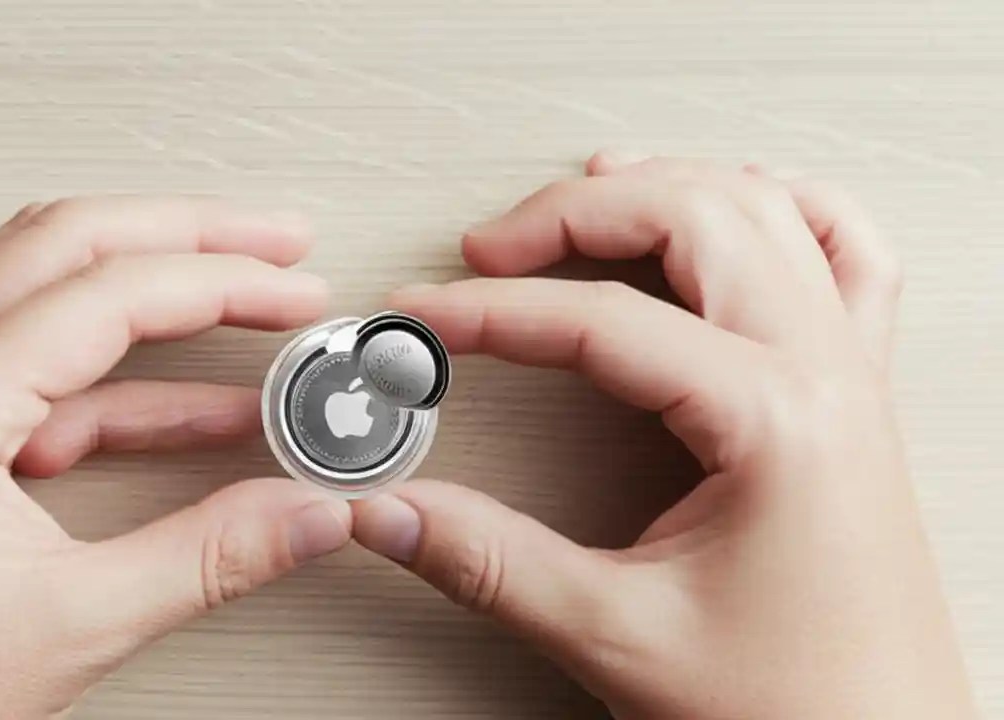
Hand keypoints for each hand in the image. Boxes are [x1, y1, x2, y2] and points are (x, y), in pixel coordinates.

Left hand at [0, 197, 351, 718]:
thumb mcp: (72, 624)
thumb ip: (211, 556)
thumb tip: (305, 514)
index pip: (108, 293)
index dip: (224, 282)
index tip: (294, 290)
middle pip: (67, 245)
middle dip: (187, 235)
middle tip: (275, 241)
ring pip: (37, 287)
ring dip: (144, 284)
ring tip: (238, 295)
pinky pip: (22, 369)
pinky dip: (110, 376)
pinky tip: (185, 406)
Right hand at [352, 154, 977, 717]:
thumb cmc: (794, 707)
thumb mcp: (619, 636)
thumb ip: (490, 564)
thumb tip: (392, 511)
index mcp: (775, 421)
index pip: (604, 321)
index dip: (491, 313)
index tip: (420, 321)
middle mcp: (825, 374)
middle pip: (696, 217)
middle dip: (574, 213)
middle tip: (490, 249)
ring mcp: (850, 375)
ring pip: (768, 211)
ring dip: (670, 186)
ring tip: (587, 192)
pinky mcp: (854, 394)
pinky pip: (848, 254)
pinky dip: (785, 209)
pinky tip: (740, 205)